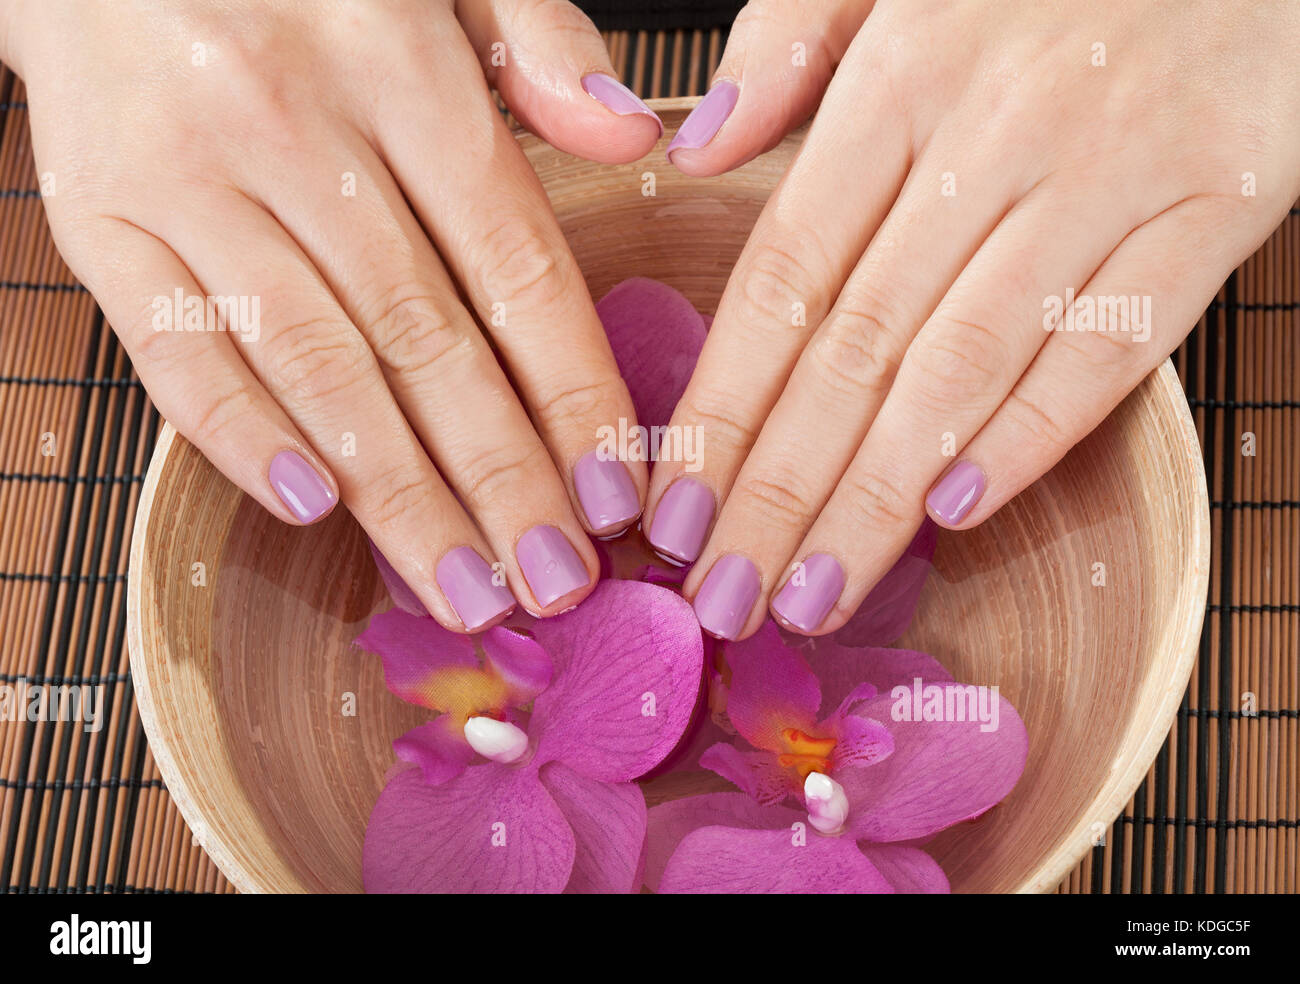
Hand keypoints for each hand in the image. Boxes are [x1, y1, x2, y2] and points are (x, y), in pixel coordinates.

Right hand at [4, 0, 663, 629]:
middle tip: (556, 584)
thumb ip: (542, 46)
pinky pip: (176, 349)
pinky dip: (241, 435)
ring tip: (465, 590)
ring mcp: (191, 179)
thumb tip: (634, 138)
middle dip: (501, 479)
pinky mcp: (99, 218)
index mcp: (403, 70)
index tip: (617, 493)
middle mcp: (298, 131)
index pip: (516, 265)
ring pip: (318, 364)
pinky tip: (311, 509)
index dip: (573, 391)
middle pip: (425, 339)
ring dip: (398, 493)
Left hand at [648, 0, 1299, 638]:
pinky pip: (1115, 343)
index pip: (784, 278)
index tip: (674, 512)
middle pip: (858, 349)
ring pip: (966, 367)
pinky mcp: (1215, 204)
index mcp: (901, 79)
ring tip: (812, 593)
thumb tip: (697, 151)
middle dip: (780, 490)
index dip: (722, 407)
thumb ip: (789, 42)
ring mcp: (1109, 177)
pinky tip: (959, 514)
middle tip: (727, 598)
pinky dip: (1036, 431)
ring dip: (879, 497)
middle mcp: (994, 139)